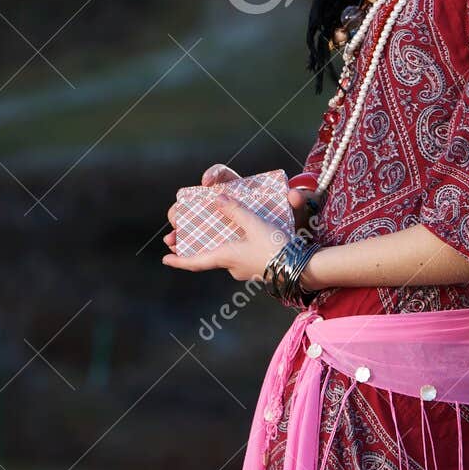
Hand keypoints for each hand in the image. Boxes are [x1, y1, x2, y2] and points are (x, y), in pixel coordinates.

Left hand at [162, 196, 289, 282]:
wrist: (303, 269)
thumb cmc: (277, 247)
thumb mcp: (255, 225)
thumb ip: (236, 211)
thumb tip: (217, 198)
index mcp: (226, 257)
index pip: (196, 262)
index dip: (179, 261)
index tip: (165, 259)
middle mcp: (232, 267)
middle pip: (209, 258)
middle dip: (197, 250)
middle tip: (184, 241)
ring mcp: (245, 271)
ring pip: (226, 257)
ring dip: (217, 248)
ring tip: (214, 235)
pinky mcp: (258, 269)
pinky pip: (239, 258)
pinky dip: (233, 248)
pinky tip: (241, 239)